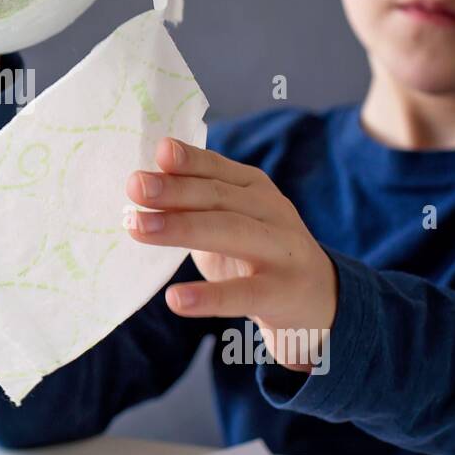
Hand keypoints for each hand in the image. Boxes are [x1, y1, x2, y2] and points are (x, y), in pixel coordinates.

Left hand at [125, 137, 337, 371]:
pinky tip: (176, 299)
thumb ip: (194, 204)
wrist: (320, 301)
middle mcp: (271, 211)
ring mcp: (282, 251)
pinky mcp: (283, 293)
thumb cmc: (258, 254)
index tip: (156, 152)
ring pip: (230, 232)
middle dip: (174, 190)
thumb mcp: (229, 222)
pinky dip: (209, 296)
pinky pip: (243, 294)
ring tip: (138, 228)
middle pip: (219, 197)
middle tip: (134, 187)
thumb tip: (139, 186)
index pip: (217, 168)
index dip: (187, 160)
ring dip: (181, 228)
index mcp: (254, 188)